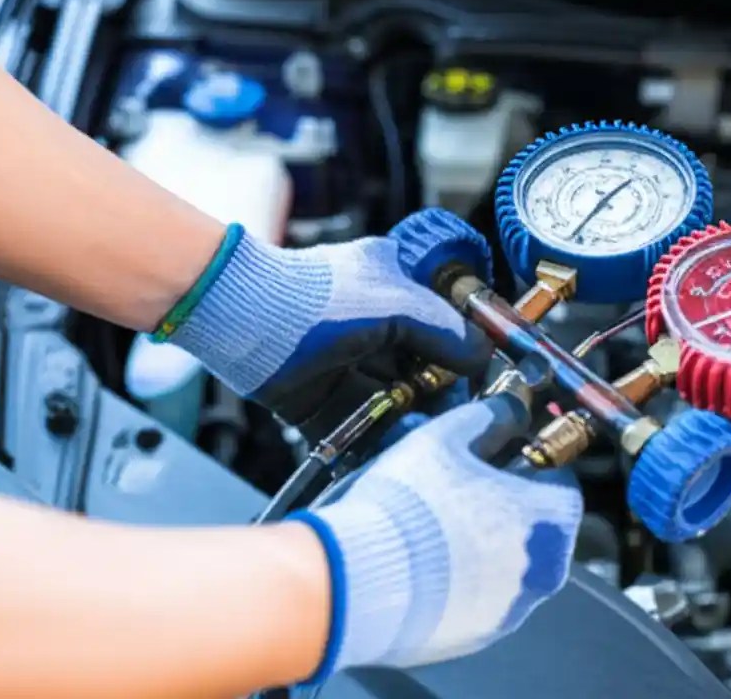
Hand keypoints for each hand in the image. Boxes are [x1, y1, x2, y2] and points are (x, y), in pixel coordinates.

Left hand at [166, 226, 491, 423]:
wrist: (244, 320)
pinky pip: (366, 425)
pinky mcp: (328, 401)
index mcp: (396, 286)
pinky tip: (402, 445)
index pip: (448, 322)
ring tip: (432, 432)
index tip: (486, 375)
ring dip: (418, 418)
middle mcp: (378, 326)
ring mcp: (352, 365)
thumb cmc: (317, 298)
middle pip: (428, 368)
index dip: (469, 348)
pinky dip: (383, 438)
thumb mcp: (397, 304)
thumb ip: (446, 331)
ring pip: (401, 400)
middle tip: (463, 414)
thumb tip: (482, 357)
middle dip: (445, 392)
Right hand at [290, 396, 582, 680]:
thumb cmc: (408, 505)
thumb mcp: (445, 438)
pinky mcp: (478, 637)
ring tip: (434, 525)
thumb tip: (509, 408)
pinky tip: (424, 563)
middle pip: (536, 524)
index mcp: (551, 519)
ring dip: (484, 542)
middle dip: (505, 502)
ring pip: (509, 563)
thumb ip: (489, 417)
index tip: (500, 452)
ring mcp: (513, 610)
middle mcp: (545, 571)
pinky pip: (481, 598)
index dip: (528, 459)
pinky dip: (463, 580)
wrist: (355, 582)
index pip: (560, 479)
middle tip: (461, 486)